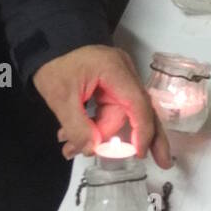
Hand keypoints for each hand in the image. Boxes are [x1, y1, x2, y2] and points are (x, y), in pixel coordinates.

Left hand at [33, 45, 172, 166]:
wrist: (47, 47)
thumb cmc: (53, 67)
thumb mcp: (60, 98)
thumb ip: (77, 126)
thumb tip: (93, 150)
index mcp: (114, 70)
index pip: (137, 103)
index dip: (142, 130)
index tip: (139, 153)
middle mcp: (124, 73)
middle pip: (142, 110)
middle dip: (148, 138)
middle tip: (163, 164)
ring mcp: (121, 79)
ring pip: (123, 115)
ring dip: (101, 136)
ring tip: (72, 150)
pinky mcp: (113, 87)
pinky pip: (113, 111)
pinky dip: (97, 127)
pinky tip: (76, 139)